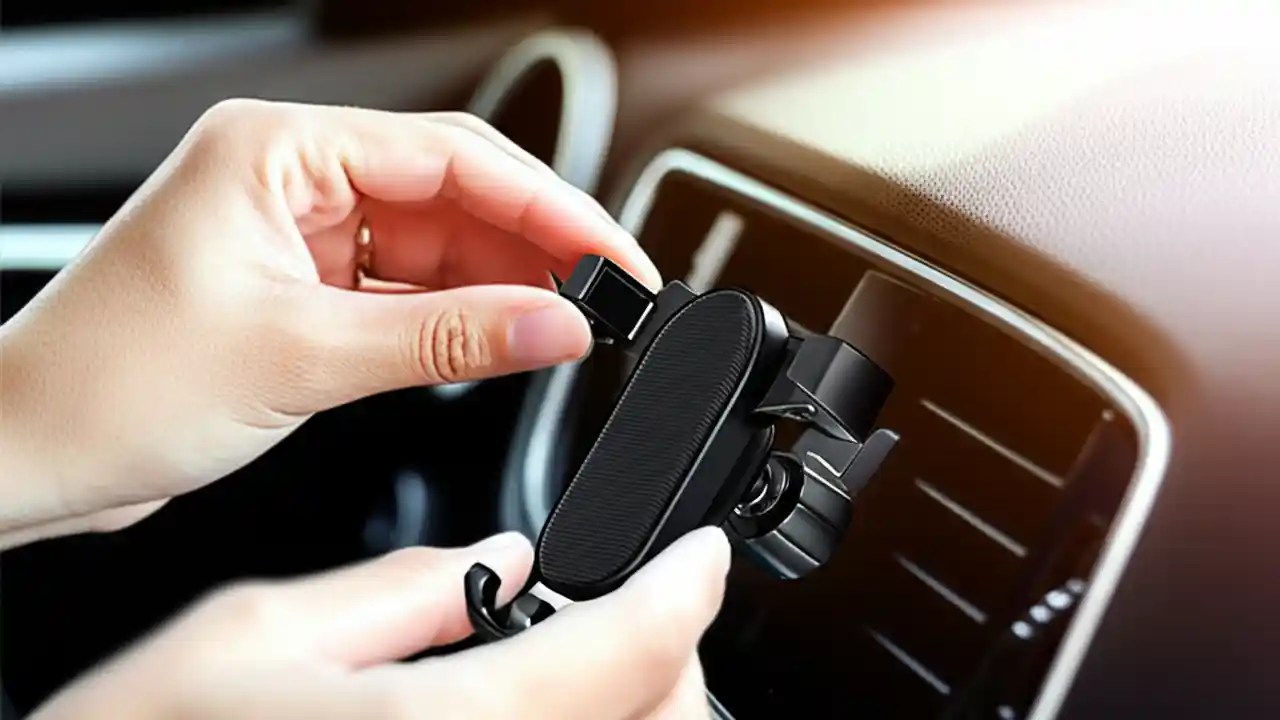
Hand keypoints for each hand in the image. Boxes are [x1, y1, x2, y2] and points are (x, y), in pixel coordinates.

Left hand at [0, 100, 659, 540]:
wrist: (29, 453)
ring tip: (562, 324)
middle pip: (450, 194)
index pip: (450, 158)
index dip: (549, 207)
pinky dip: (452, 316)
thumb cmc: (110, 386)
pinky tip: (497, 338)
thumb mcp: (304, 357)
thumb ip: (447, 339)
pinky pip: (402, 288)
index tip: (611, 253)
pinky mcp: (298, 286)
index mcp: (276, 150)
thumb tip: (555, 325)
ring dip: (498, 284)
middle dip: (532, 245)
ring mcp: (294, 232)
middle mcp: (289, 177)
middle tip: (603, 295)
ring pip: (432, 244)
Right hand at [32, 527, 729, 719]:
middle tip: (639, 603)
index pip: (627, 652)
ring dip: (642, 704)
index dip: (682, 592)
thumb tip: (491, 564)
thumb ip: (399, 592)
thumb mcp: (256, 634)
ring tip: (597, 652)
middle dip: (670, 657)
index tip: (698, 556)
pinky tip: (549, 705)